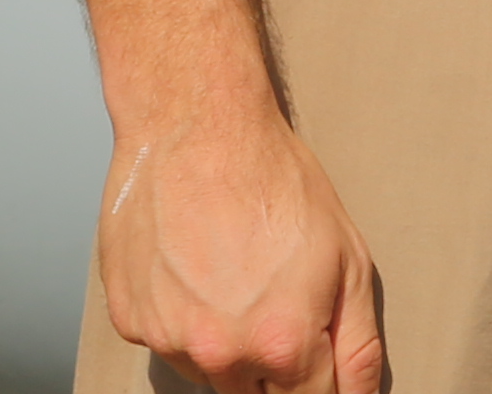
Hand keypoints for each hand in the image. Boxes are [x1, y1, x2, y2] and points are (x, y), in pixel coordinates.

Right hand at [61, 0, 386, 393]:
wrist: (196, 124)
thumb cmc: (274, 179)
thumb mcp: (347, 258)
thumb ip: (359, 346)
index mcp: (282, 347)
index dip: (320, 388)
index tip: (314, 362)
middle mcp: (221, 354)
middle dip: (274, 371)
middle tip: (275, 306)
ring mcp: (169, 339)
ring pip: (209, 374)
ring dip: (226, 347)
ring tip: (233, 278)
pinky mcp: (131, 319)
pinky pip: (167, 342)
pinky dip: (182, 320)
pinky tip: (195, 270)